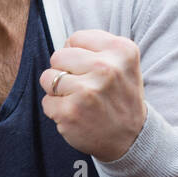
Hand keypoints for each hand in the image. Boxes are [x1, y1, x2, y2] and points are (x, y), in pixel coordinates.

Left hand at [40, 29, 145, 161]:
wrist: (131, 138)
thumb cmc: (119, 97)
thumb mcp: (122, 64)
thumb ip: (96, 48)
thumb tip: (65, 45)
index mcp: (121, 50)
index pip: (76, 38)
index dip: (77, 56)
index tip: (92, 71)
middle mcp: (106, 68)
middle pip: (58, 56)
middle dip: (65, 72)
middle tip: (85, 88)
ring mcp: (87, 90)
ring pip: (48, 78)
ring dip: (58, 91)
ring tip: (80, 100)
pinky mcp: (70, 111)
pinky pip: (46, 101)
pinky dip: (56, 109)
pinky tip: (77, 114)